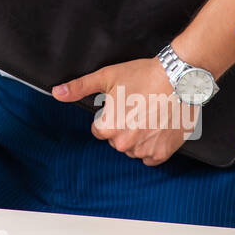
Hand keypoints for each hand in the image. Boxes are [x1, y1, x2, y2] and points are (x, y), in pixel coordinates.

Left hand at [53, 57, 197, 166]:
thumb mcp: (106, 77)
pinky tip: (156, 129)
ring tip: (149, 116)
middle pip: (116, 140)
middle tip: (137, 108)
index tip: (122, 105)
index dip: (109, 116)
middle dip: (123, 127)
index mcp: (109, 128)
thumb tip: (55, 93)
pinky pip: (150, 158)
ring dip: (137, 138)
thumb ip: (79, 87)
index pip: (99, 130)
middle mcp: (126, 144)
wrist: (179, 79)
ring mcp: (146, 150)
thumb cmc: (143, 76)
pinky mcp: (163, 153)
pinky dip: (152, 147)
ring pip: (133, 149)